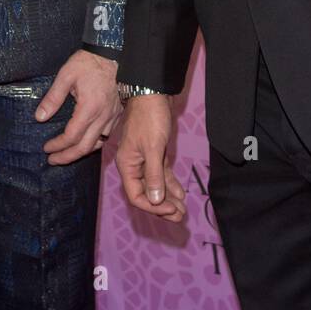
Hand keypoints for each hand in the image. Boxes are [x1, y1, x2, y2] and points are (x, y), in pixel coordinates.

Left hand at [35, 50, 120, 163]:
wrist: (114, 53)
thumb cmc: (89, 63)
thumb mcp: (66, 75)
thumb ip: (52, 98)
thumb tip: (39, 117)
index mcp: (89, 108)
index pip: (71, 136)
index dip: (58, 145)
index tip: (46, 148)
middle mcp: (103, 117)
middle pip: (85, 147)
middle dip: (67, 157)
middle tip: (53, 160)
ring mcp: (112, 117)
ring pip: (97, 144)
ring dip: (81, 152)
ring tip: (67, 155)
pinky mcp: (117, 114)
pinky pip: (106, 136)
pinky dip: (94, 144)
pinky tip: (85, 143)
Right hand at [115, 94, 185, 221]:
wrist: (153, 92)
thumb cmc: (150, 118)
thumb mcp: (153, 147)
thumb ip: (154, 175)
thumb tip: (155, 201)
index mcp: (127, 165)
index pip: (137, 196)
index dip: (153, 207)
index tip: (171, 209)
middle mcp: (134, 166)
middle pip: (146, 194)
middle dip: (163, 207)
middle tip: (181, 216)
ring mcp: (145, 160)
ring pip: (156, 186)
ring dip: (168, 199)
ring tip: (183, 210)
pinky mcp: (155, 154)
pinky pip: (162, 175)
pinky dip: (170, 185)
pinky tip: (180, 194)